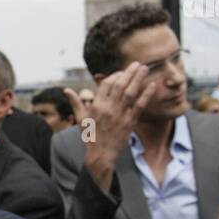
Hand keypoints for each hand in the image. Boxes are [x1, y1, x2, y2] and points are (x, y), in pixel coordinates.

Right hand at [65, 62, 156, 186]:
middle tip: (137, 63)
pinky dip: (146, 95)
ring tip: (144, 68)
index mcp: (96, 105)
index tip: (122, 72)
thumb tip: (66, 90)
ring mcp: (120, 115)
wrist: (101, 154)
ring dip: (138, 79)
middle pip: (120, 85)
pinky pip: (140, 105)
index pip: (106, 84)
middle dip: (129, 72)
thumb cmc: (90, 136)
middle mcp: (108, 108)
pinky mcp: (130, 122)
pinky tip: (152, 85)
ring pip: (130, 92)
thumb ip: (76, 102)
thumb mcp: (80, 118)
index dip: (115, 75)